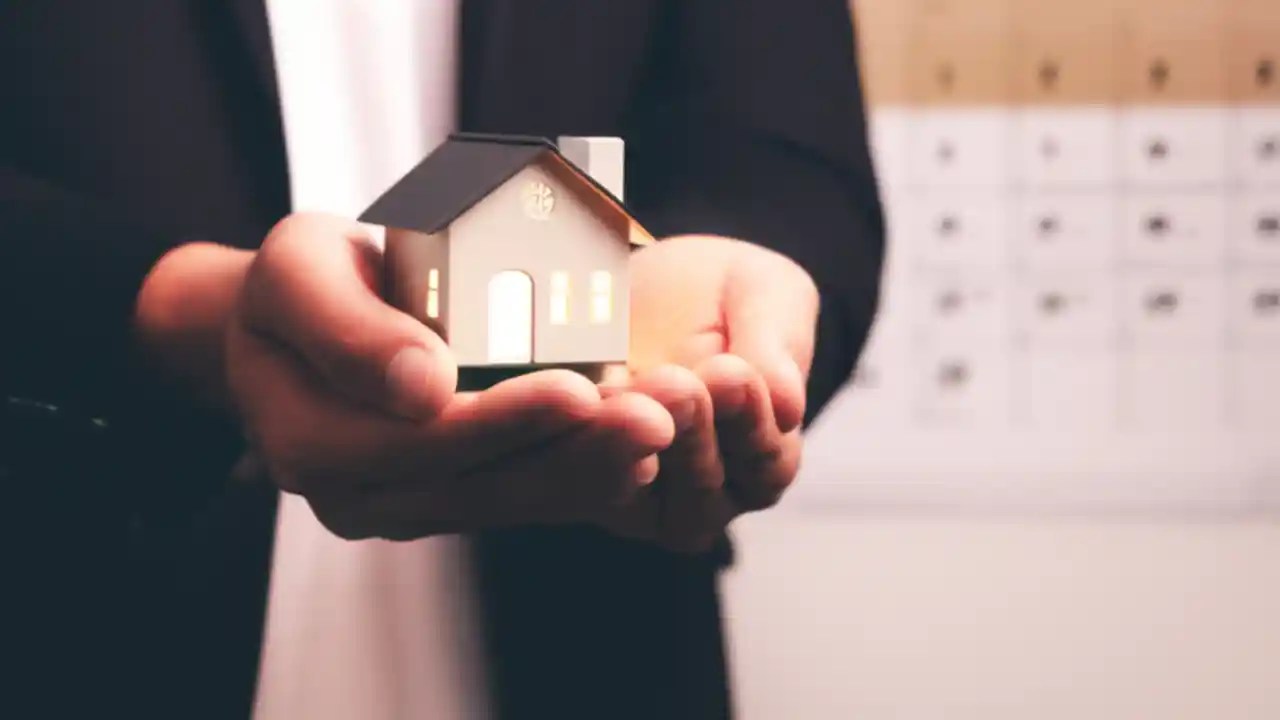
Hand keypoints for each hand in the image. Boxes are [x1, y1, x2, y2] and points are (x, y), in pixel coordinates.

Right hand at [171, 213, 674, 539]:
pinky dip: (581, 477)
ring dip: (590, 471)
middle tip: (655, 419)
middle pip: (477, 484)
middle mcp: (360, 494)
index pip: (417, 443)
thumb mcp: (296, 273)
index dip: (500, 422)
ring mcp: (408, 503)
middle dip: (571, 454)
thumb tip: (424, 389)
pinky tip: (639, 454)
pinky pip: (522, 496)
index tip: (577, 390)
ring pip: (510, 498)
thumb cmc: (300, 280)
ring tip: (661, 434)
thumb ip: (344, 329)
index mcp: (310, 443)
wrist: (303, 315)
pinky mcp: (452, 496)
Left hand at [597, 235, 818, 551]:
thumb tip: (789, 407)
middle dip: (687, 435)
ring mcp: (633, 492)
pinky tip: (573, 398)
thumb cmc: (725, 295)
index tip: (733, 373)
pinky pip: (570, 467)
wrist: (647, 278)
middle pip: (698, 489)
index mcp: (764, 461)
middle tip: (676, 382)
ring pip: (629, 491)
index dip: (750, 423)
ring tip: (621, 391)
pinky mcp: (573, 467)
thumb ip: (779, 346)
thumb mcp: (767, 295)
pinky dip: (570, 434)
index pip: (765, 463)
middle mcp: (702, 493)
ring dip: (622, 445)